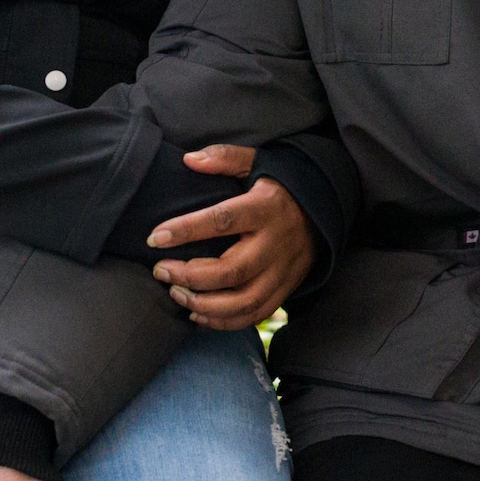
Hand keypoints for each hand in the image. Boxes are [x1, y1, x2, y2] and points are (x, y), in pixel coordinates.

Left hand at [146, 143, 314, 329]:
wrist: (324, 211)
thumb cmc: (279, 187)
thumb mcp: (257, 162)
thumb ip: (224, 158)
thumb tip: (188, 160)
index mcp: (265, 208)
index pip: (222, 221)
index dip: (186, 230)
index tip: (155, 237)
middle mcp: (276, 243)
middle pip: (231, 271)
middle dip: (190, 276)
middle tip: (161, 271)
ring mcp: (283, 270)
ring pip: (243, 301)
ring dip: (204, 305)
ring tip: (175, 294)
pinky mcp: (286, 289)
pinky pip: (254, 314)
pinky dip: (224, 322)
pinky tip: (198, 315)